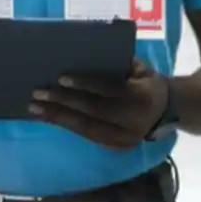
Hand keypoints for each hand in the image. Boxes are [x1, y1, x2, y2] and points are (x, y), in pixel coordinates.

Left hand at [28, 59, 168, 149]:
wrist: (165, 110)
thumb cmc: (145, 81)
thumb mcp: (139, 67)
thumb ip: (116, 63)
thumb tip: (80, 53)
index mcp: (143, 96)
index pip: (111, 90)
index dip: (86, 84)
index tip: (61, 78)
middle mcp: (135, 121)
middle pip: (94, 112)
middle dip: (64, 102)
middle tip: (38, 93)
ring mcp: (126, 139)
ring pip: (87, 128)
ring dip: (58, 118)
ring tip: (34, 109)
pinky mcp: (116, 147)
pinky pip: (87, 137)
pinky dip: (65, 126)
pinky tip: (47, 118)